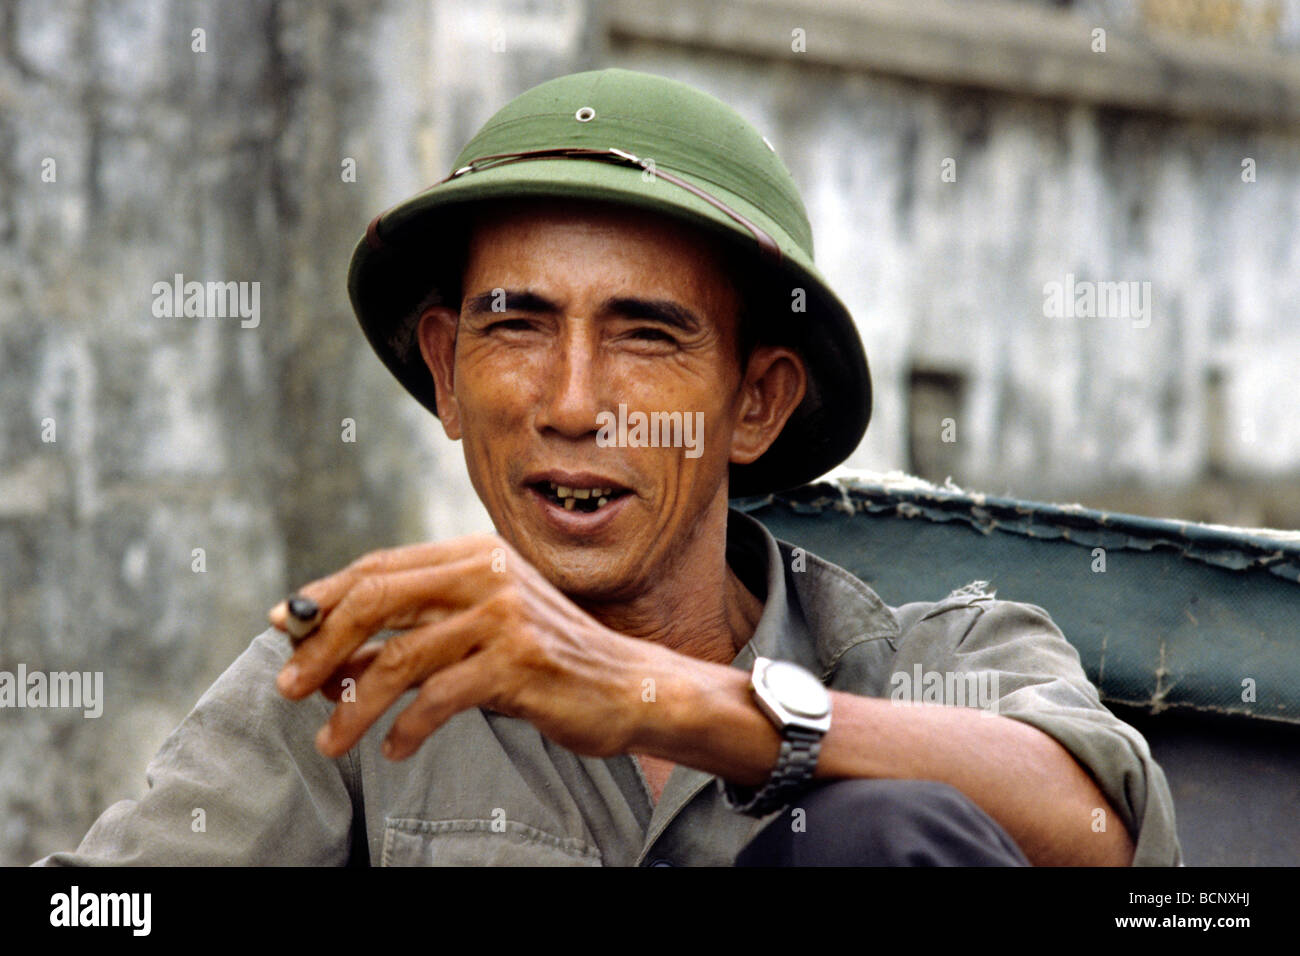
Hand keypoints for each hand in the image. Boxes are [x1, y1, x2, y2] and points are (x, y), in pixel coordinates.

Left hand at [268, 535, 673, 760]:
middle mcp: (488, 573)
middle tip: (287, 686)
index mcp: (476, 554)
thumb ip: (414, 637)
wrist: (630, 687)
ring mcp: (505, 617)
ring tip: (330, 740)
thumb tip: (326, 665)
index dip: (325, 596)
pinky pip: (440, 699)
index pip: (381, 567)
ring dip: (354, 705)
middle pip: (378, 601)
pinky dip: (408, 729)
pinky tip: (396, 749)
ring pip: (401, 659)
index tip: (284, 626)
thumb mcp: (480, 634)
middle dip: (323, 647)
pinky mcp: (519, 663)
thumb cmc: (549, 660)